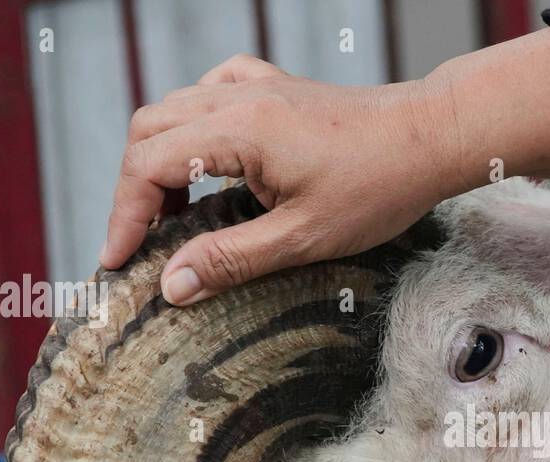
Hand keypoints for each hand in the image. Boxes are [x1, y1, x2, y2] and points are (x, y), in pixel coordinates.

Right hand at [100, 54, 451, 304]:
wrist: (432, 137)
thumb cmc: (379, 187)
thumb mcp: (304, 238)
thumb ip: (232, 259)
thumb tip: (172, 285)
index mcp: (237, 131)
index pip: (146, 166)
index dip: (123, 218)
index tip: (118, 263)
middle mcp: (236, 98)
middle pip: (147, 133)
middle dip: (133, 192)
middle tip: (140, 245)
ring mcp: (255, 87)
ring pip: (173, 111)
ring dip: (159, 161)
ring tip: (170, 216)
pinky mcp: (275, 88)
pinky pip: (210, 93)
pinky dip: (192, 126)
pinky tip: (206, 158)